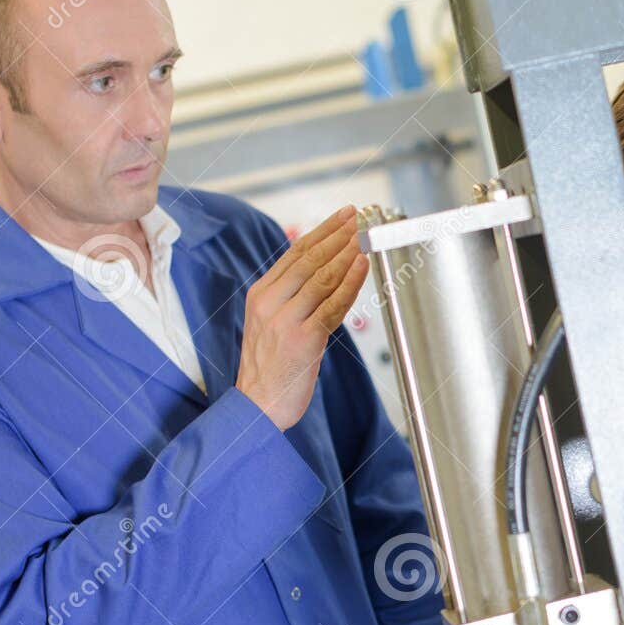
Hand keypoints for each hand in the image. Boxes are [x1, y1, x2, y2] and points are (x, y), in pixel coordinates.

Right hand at [236, 206, 367, 429]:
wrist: (257, 408)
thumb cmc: (270, 371)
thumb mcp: (272, 326)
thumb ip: (292, 300)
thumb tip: (324, 274)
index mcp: (260, 295)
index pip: (294, 253)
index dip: (322, 231)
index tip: (343, 217)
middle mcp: (270, 303)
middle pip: (309, 259)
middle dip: (337, 235)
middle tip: (359, 218)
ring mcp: (285, 320)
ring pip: (322, 278)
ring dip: (347, 254)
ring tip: (366, 236)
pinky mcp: (303, 339)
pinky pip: (332, 305)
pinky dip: (350, 283)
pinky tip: (363, 267)